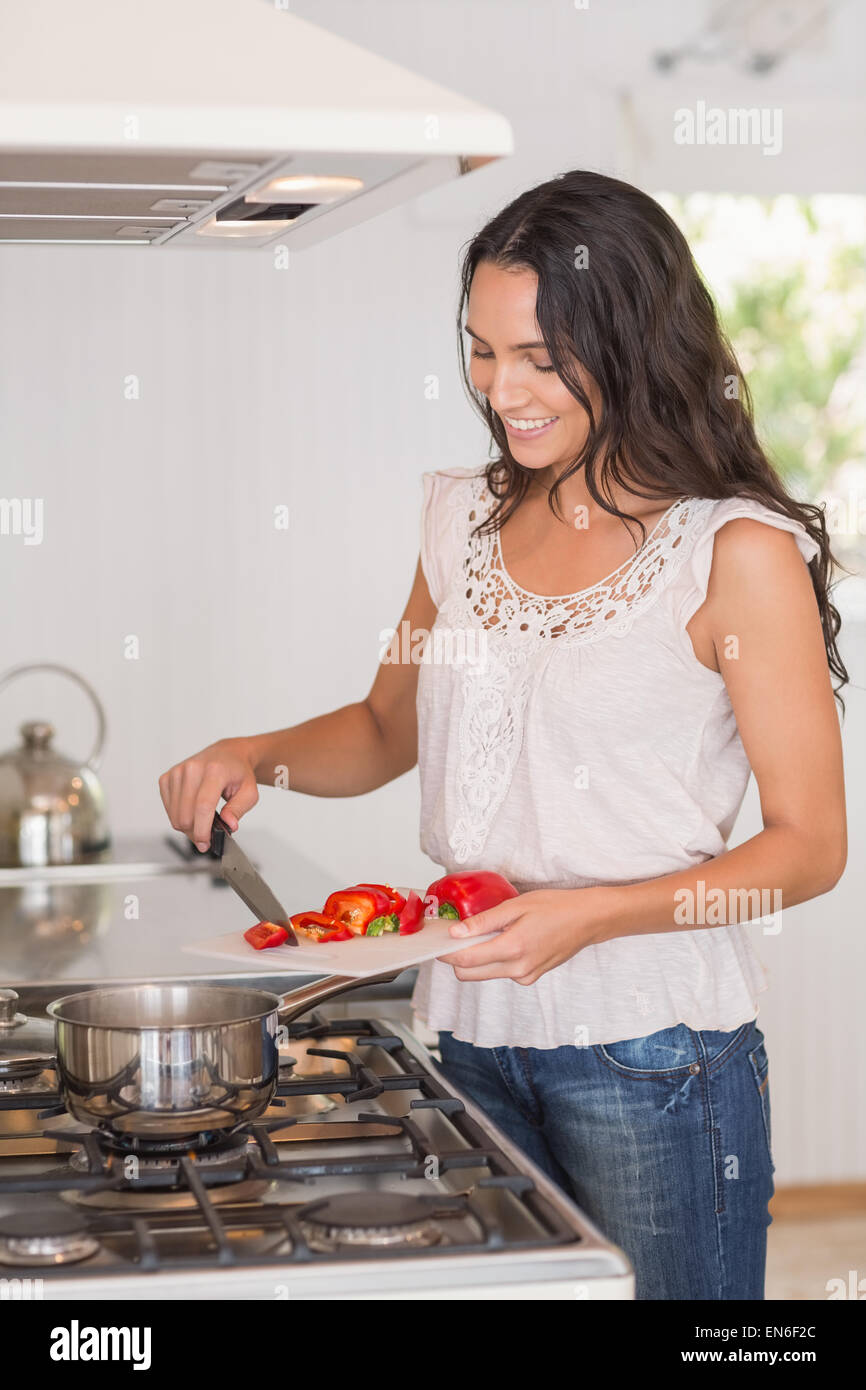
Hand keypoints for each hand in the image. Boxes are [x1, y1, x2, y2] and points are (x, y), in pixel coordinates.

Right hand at [159, 738, 258, 850]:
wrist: (227, 755)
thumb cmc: (237, 773)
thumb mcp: (249, 792)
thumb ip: (239, 809)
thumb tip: (229, 825)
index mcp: (214, 770)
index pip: (203, 806)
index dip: (202, 830)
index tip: (206, 843)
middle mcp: (192, 769)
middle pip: (185, 815)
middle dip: (196, 832)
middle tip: (209, 834)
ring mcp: (177, 772)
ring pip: (175, 816)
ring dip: (188, 826)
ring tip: (203, 821)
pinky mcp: (167, 778)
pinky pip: (168, 809)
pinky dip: (180, 816)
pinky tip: (192, 810)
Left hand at [437, 887, 611, 985]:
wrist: (588, 920)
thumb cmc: (556, 907)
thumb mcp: (516, 905)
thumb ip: (484, 921)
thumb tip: (456, 932)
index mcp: (512, 949)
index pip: (465, 960)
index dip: (446, 953)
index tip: (436, 942)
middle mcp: (518, 969)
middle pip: (470, 974)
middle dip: (457, 959)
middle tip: (456, 937)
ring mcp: (525, 976)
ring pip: (485, 974)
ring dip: (477, 958)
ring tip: (484, 933)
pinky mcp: (531, 976)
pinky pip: (502, 972)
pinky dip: (495, 959)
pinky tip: (504, 940)